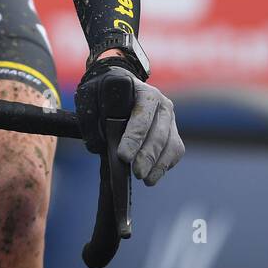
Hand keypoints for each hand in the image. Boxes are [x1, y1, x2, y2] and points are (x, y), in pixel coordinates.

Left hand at [75, 60, 184, 185]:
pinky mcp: (173, 133)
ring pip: (171, 145)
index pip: (142, 116)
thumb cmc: (105, 95)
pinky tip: (152, 176)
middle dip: (147, 156)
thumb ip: (92, 119)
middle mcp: (162, 105)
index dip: (133, 137)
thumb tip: (97, 146)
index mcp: (144, 93)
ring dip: (158, 165)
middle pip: (159, 134)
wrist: (121, 88)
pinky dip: (165, 165)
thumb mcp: (93, 98)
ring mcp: (170, 119)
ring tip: (146, 179)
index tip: (123, 156)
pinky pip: (175, 151)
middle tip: (137, 173)